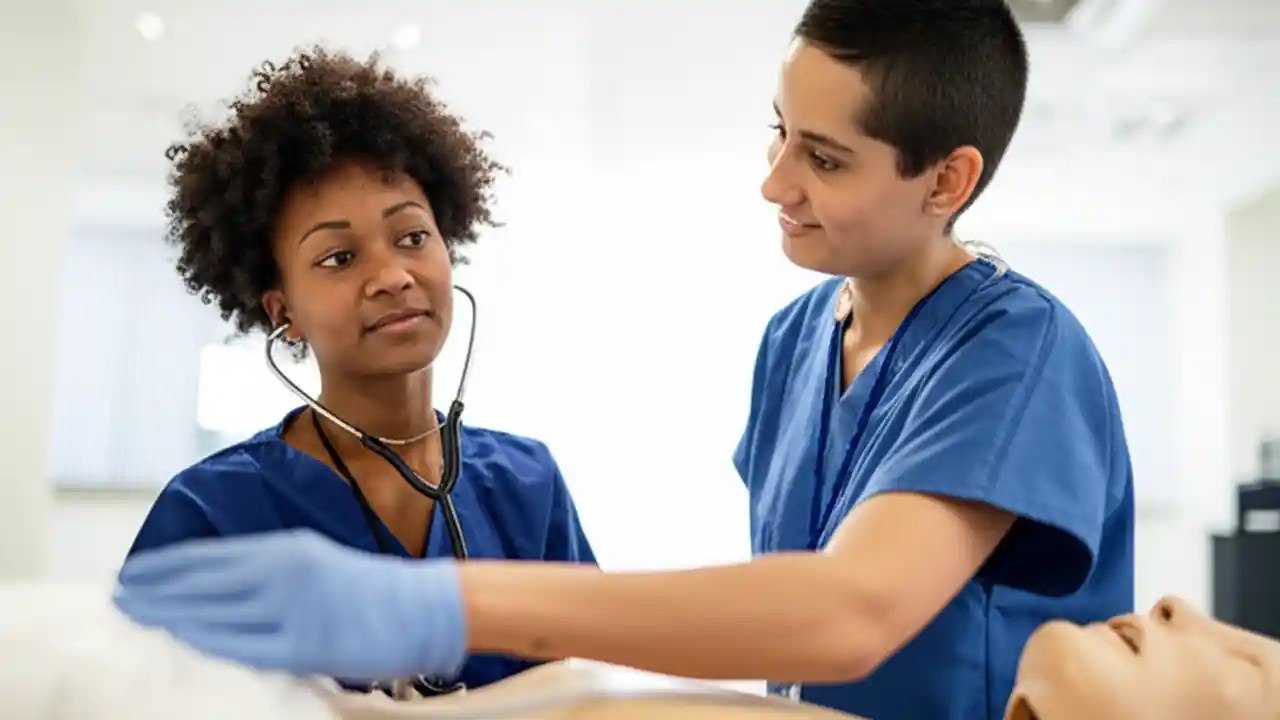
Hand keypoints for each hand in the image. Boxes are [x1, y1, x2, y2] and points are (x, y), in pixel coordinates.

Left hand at [113, 528, 466, 682]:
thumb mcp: (317, 564)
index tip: (131, 576)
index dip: (163, 568)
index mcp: (285, 549)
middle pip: (200, 583)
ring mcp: (292, 606)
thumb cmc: (374, 592)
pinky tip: (179, 645)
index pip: (207, 558)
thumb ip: (273, 573)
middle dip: (152, 592)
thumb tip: (226, 592)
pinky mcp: (305, 641)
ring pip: (213, 612)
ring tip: (133, 621)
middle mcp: (283, 570)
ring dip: (167, 617)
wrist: (427, 605)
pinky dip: (206, 643)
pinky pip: (243, 645)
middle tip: (116, 599)